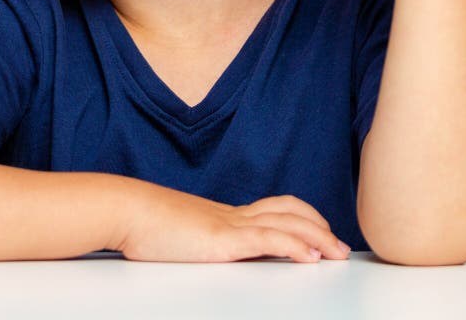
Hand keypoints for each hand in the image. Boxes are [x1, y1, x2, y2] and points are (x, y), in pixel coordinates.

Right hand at [113, 182, 350, 262]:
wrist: (127, 210)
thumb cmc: (144, 225)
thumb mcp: (178, 232)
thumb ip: (195, 239)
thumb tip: (198, 249)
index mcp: (223, 215)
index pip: (272, 208)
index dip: (300, 217)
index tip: (317, 233)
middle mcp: (232, 214)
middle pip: (288, 210)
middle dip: (318, 226)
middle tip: (338, 246)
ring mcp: (229, 224)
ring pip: (286, 222)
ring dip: (317, 237)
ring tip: (336, 252)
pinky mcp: (223, 239)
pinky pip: (270, 240)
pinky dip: (295, 246)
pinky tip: (311, 258)